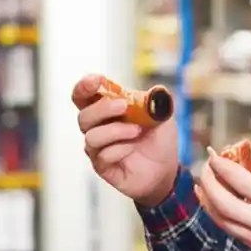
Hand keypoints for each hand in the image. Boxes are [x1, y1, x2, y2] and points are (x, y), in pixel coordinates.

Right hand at [73, 74, 178, 206]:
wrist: (167, 169)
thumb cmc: (158, 140)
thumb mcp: (162, 115)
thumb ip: (155, 101)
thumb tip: (157, 91)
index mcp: (107, 110)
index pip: (84, 96)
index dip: (85, 86)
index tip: (97, 81)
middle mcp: (98, 128)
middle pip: (83, 115)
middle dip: (102, 108)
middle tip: (123, 106)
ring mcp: (98, 148)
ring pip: (91, 137)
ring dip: (115, 131)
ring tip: (136, 131)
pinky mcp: (102, 167)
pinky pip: (102, 156)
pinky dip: (119, 149)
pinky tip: (132, 149)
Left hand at [195, 148, 250, 250]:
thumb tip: (247, 181)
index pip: (240, 181)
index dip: (222, 167)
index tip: (213, 156)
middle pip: (223, 203)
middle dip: (209, 183)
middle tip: (206, 170)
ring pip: (223, 221)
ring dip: (208, 202)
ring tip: (203, 188)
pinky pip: (234, 232)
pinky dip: (222, 217)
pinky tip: (218, 207)